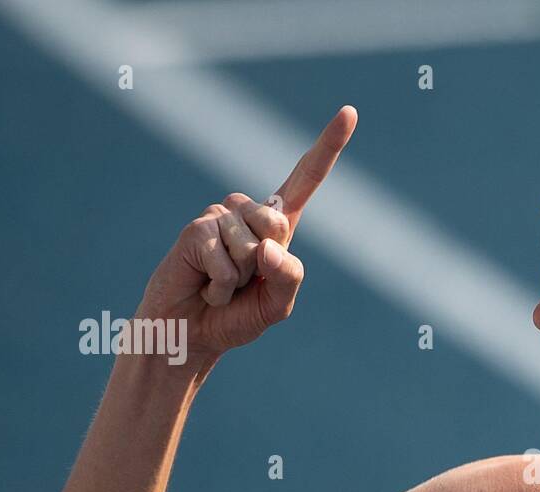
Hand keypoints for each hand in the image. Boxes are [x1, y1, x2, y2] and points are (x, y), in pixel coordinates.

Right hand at [133, 105, 357, 357]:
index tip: (350, 112)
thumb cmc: (236, 316)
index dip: (328, 146)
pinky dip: (221, 286)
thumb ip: (286, 278)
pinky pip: (224, 259)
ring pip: (250, 244)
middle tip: (243, 283)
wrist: (190, 333)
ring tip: (222, 286)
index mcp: (277, 227)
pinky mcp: (197, 230)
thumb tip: (270, 247)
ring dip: (239, 279)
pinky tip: (207, 288)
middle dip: (265, 262)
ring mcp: (220, 217)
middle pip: (278, 222)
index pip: (305, 179)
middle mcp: (249, 214)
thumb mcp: (276, 305)